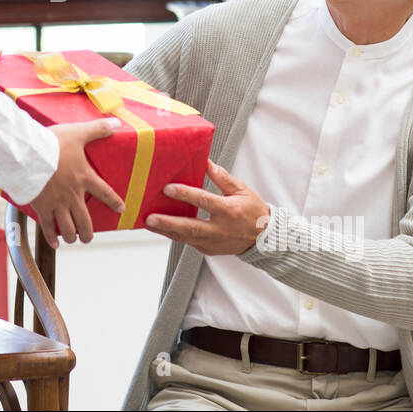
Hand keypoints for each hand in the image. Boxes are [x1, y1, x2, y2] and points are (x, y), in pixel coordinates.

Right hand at [29, 119, 125, 247]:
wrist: (27, 154)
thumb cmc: (53, 143)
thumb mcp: (78, 133)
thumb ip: (98, 129)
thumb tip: (117, 123)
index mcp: (84, 178)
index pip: (105, 193)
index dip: (114, 202)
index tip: (120, 208)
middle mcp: (72, 195)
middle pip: (85, 220)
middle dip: (88, 232)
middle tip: (88, 237)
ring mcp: (56, 203)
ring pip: (68, 228)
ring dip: (72, 236)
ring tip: (73, 239)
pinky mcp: (41, 207)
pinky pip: (47, 227)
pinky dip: (51, 238)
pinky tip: (55, 244)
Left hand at [144, 159, 270, 255]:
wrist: (264, 239)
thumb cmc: (253, 210)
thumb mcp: (242, 190)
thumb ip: (222, 177)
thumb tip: (205, 161)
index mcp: (229, 210)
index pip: (204, 201)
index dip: (185, 194)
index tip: (167, 188)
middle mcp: (220, 229)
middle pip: (190, 226)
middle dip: (168, 222)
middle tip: (149, 217)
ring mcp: (213, 242)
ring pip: (185, 237)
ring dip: (165, 230)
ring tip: (148, 222)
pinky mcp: (208, 250)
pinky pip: (188, 242)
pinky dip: (173, 234)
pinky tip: (160, 227)